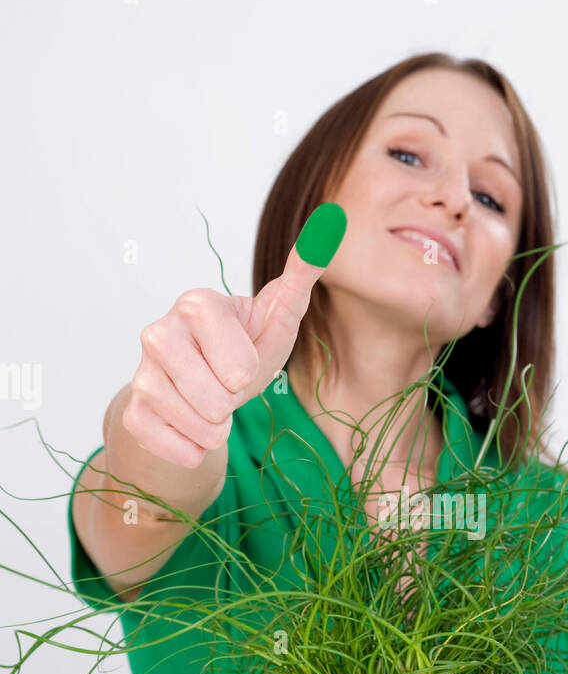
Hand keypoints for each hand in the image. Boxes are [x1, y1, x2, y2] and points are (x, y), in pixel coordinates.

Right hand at [122, 203, 345, 467]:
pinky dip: (189, 448)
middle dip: (231, 402)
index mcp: (197, 305)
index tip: (242, 361)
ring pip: (189, 420)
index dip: (247, 371)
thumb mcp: (278, 316)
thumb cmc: (245, 348)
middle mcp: (159, 332)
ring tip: (214, 411)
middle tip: (227, 387)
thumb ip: (300, 276)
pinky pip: (164, 442)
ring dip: (213, 428)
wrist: (207, 389)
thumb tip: (328, 225)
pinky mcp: (134, 409)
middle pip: (213, 397)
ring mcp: (141, 371)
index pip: (237, 365)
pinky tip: (196, 433)